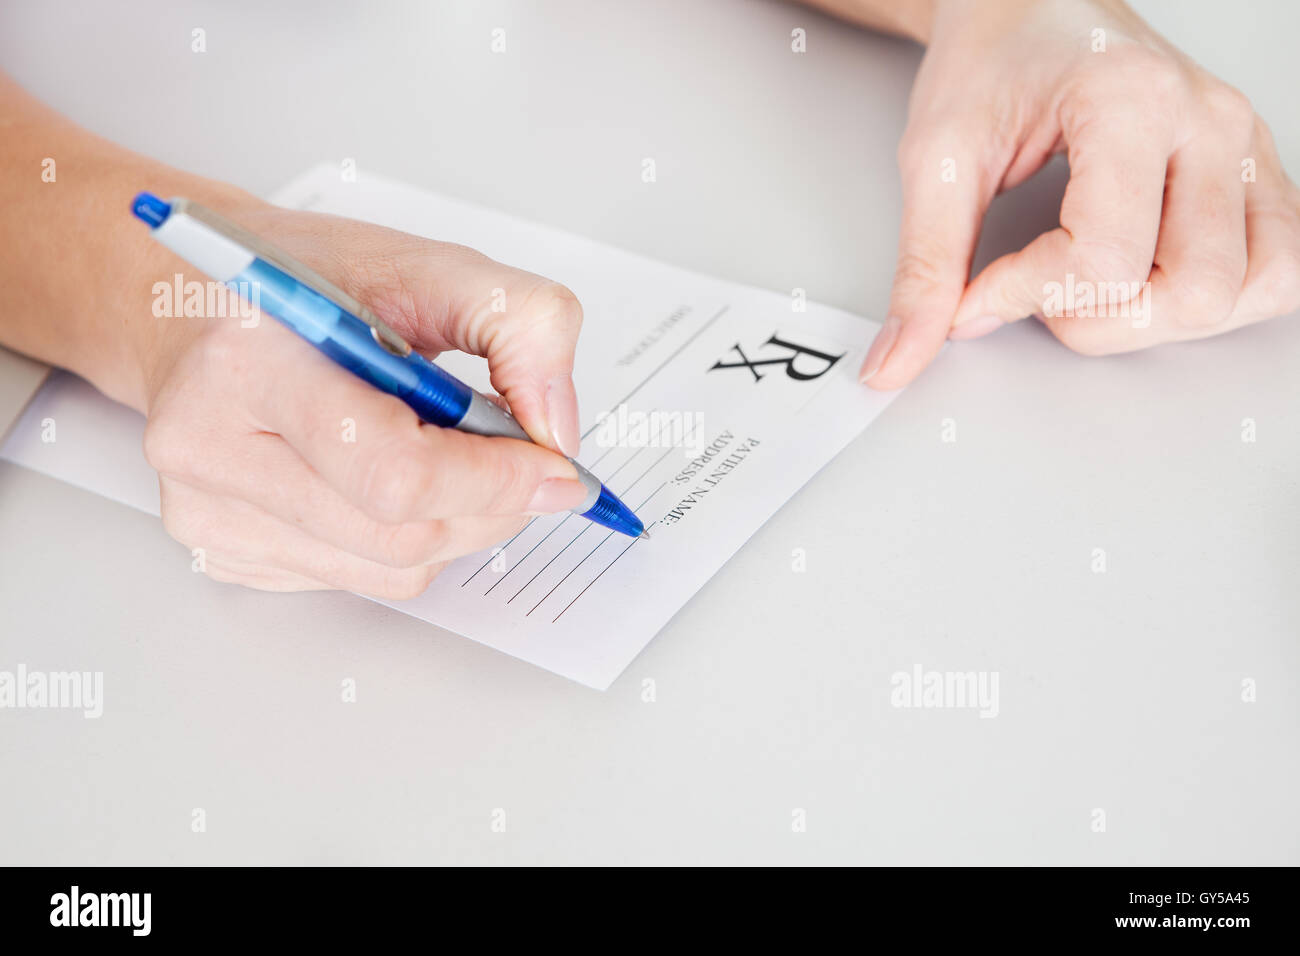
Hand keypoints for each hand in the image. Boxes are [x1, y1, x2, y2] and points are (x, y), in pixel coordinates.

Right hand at [135, 203, 589, 597]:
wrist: (196, 301)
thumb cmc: (307, 280)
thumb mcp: (426, 264)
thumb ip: (519, 324)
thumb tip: (556, 433)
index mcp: (248, 361)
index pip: (394, 472)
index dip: (495, 480)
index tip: (556, 467)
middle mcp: (207, 447)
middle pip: (400, 534)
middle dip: (493, 505)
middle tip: (527, 462)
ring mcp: (206, 512)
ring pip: (392, 571)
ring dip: (460, 525)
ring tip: (457, 457)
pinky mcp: (222, 551)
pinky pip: (362, 579)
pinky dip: (409, 539)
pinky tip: (390, 476)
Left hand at [860, 0, 1299, 387]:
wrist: (1028, 6)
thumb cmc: (991, 61)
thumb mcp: (936, 160)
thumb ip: (923, 267)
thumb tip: (898, 359)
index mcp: (1132, 100)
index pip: (1103, 259)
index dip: (1027, 297)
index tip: (977, 290)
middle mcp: (1209, 121)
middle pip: (1196, 291)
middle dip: (1100, 319)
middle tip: (1040, 287)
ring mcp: (1245, 146)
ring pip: (1252, 289)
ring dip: (1162, 319)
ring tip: (1093, 284)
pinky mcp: (1255, 171)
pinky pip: (1278, 269)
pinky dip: (1216, 300)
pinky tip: (1146, 280)